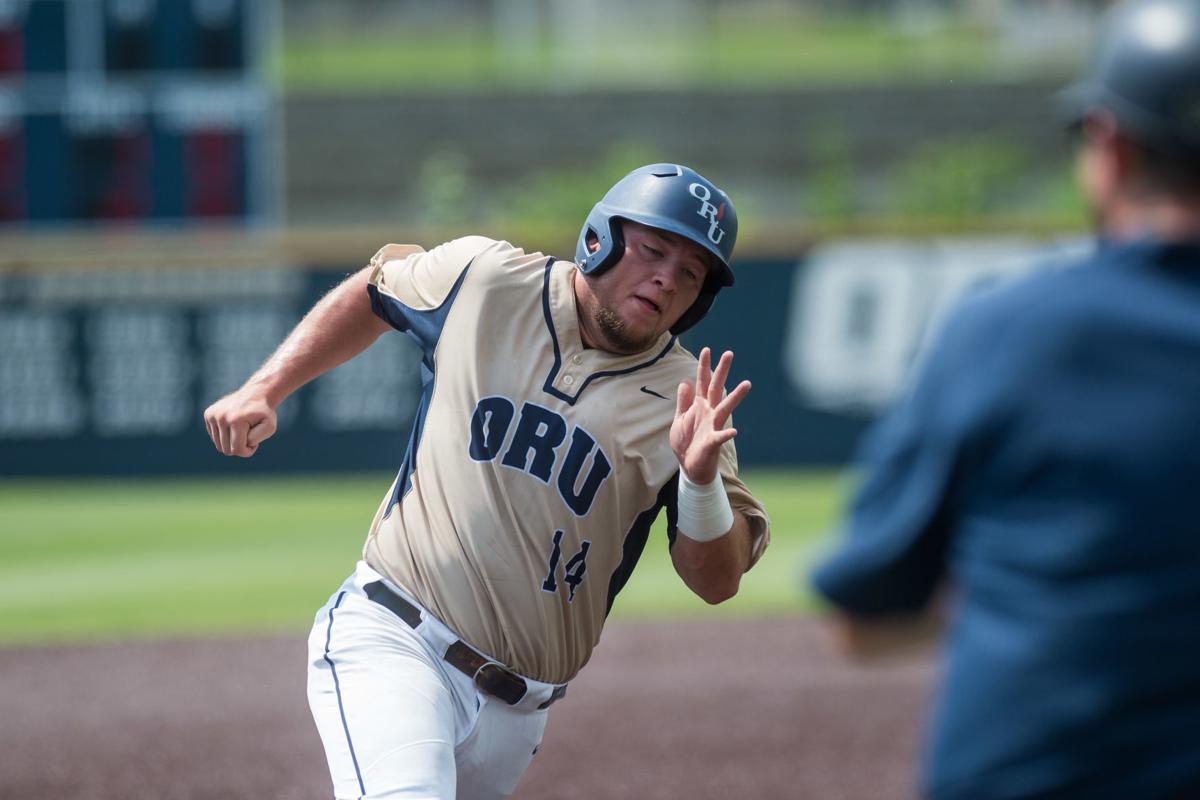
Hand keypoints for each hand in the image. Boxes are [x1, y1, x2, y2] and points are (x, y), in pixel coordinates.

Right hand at [204, 386, 276, 457]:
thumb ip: (256, 439)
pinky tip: (234, 425)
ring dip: (232, 442)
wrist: (256, 393)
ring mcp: (212, 415)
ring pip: (219, 445)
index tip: (255, 443)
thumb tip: (238, 445)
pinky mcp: (208, 414)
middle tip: (249, 435)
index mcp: (235, 421)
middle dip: (239, 447)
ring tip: (242, 430)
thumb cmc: (264, 413)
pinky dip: (225, 436)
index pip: (237, 450)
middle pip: (226, 450)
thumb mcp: (269, 427)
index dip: (248, 451)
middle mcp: (221, 417)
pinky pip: (214, 437)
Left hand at [669, 347, 750, 484]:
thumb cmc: (686, 443)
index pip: (702, 382)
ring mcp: (713, 426)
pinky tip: (734, 431)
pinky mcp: (713, 442)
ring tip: (746, 384)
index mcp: (700, 406)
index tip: (707, 349)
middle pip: (716, 388)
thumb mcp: (679, 418)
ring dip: (735, 396)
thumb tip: (685, 381)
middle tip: (729, 353)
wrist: (690, 467)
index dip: (704, 367)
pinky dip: (726, 434)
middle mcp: (709, 413)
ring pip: (725, 408)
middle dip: (722, 371)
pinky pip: (720, 437)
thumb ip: (683, 401)